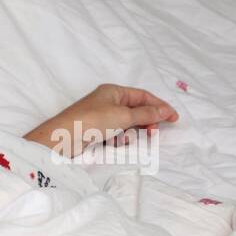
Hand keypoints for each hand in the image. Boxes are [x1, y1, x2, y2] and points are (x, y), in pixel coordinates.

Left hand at [25, 84, 178, 156]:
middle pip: (136, 110)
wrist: (62, 139)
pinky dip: (118, 139)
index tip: (174, 118)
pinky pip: (114, 134)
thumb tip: (165, 110)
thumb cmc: (92, 121)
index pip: (143, 96)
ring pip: (126, 124)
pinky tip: (115, 143)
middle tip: (153, 133)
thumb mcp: (123, 116)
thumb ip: (146, 113)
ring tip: (128, 139)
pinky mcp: (95, 132)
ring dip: (131, 132)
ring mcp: (101, 117)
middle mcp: (107, 101)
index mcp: (114, 91)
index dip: (160, 106)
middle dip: (146, 121)